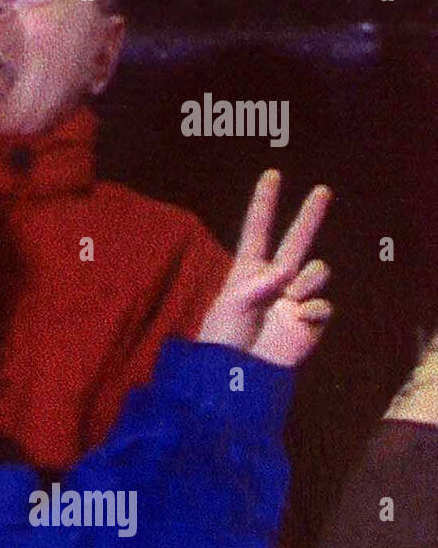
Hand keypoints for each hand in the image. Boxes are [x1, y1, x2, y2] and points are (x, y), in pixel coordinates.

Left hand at [196, 170, 332, 366]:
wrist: (237, 374)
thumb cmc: (224, 338)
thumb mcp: (230, 305)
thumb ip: (257, 283)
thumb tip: (289, 273)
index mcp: (248, 270)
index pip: (257, 230)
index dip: (264, 202)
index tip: (271, 174)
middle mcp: (275, 279)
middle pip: (296, 241)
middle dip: (310, 216)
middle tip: (323, 189)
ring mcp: (295, 297)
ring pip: (317, 270)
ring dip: (305, 280)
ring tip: (288, 299)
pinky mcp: (311, 319)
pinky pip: (322, 303)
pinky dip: (311, 309)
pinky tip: (297, 319)